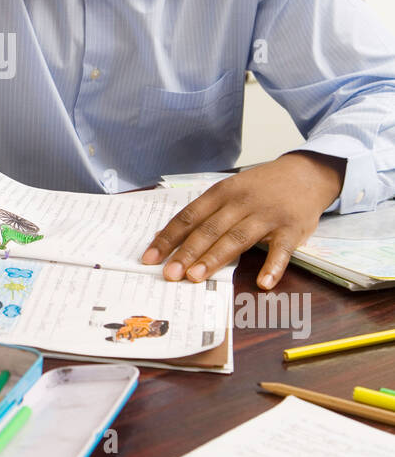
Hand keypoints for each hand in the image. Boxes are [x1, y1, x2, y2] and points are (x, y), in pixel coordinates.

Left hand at [139, 152, 345, 289]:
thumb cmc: (261, 187)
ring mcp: (267, 215)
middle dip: (187, 252)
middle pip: (209, 229)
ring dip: (215, 258)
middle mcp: (241, 202)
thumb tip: (167, 237)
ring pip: (237, 238)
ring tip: (195, 277)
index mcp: (222, 192)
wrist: (306, 172)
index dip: (168, 237)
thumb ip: (205, 213)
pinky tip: (263, 283)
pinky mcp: (292, 228)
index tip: (150, 257)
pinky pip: (281, 249)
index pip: (189, 216)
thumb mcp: (230, 190)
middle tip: (169, 273)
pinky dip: (273, 266)